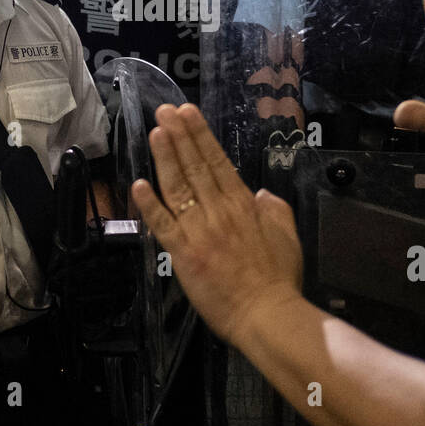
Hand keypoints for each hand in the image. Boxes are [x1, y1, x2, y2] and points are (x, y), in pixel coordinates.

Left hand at [131, 103, 302, 343]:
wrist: (266, 314)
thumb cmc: (279, 277)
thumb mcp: (287, 234)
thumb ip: (273, 208)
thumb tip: (258, 194)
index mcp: (243, 205)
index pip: (218, 161)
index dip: (200, 135)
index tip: (188, 113)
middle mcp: (219, 211)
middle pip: (195, 166)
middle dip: (179, 136)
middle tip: (164, 111)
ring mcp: (199, 231)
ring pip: (177, 187)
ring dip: (165, 158)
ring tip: (155, 132)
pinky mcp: (183, 253)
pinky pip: (163, 225)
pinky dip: (150, 204)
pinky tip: (138, 184)